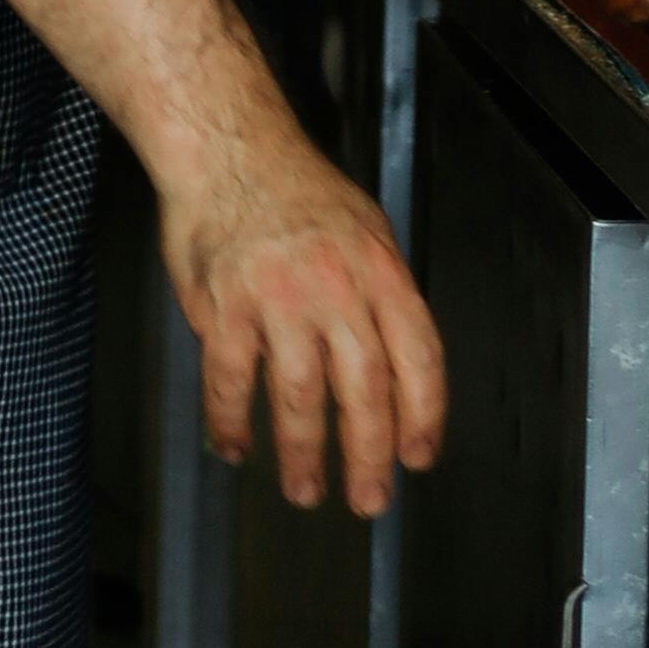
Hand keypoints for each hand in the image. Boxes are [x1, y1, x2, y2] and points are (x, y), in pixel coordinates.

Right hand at [166, 132, 446, 515]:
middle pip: (364, 390)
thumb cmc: (297, 191)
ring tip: (304, 489)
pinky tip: (237, 447)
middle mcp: (335, 287)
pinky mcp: (224, 306)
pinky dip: (232, 422)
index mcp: (379, 269)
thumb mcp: (365, 230)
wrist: (229, 147)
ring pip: (299, 398)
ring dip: (304, 454)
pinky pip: (229, 381)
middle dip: (369, 455)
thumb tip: (401, 370)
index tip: (419, 456)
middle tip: (369, 500)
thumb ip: (382, 296)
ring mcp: (278, 299)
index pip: (418, 356)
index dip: (424, 415)